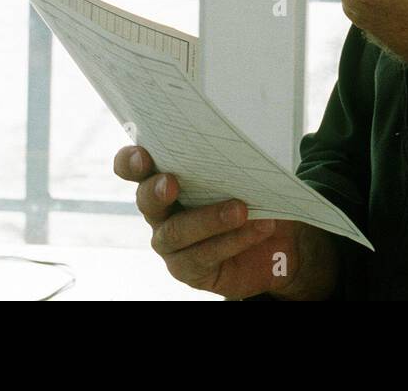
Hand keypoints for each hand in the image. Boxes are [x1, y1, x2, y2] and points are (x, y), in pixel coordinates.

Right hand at [113, 145, 337, 299]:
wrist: (276, 240)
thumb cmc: (256, 194)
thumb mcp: (246, 171)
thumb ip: (234, 157)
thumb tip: (249, 141)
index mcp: (167, 175)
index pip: (134, 167)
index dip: (131, 162)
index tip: (143, 155)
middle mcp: (162, 209)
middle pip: (146, 199)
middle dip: (156, 190)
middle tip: (171, 183)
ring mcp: (171, 241)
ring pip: (177, 231)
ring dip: (209, 219)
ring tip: (241, 210)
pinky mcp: (188, 268)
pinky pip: (204, 256)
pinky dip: (234, 240)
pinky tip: (260, 227)